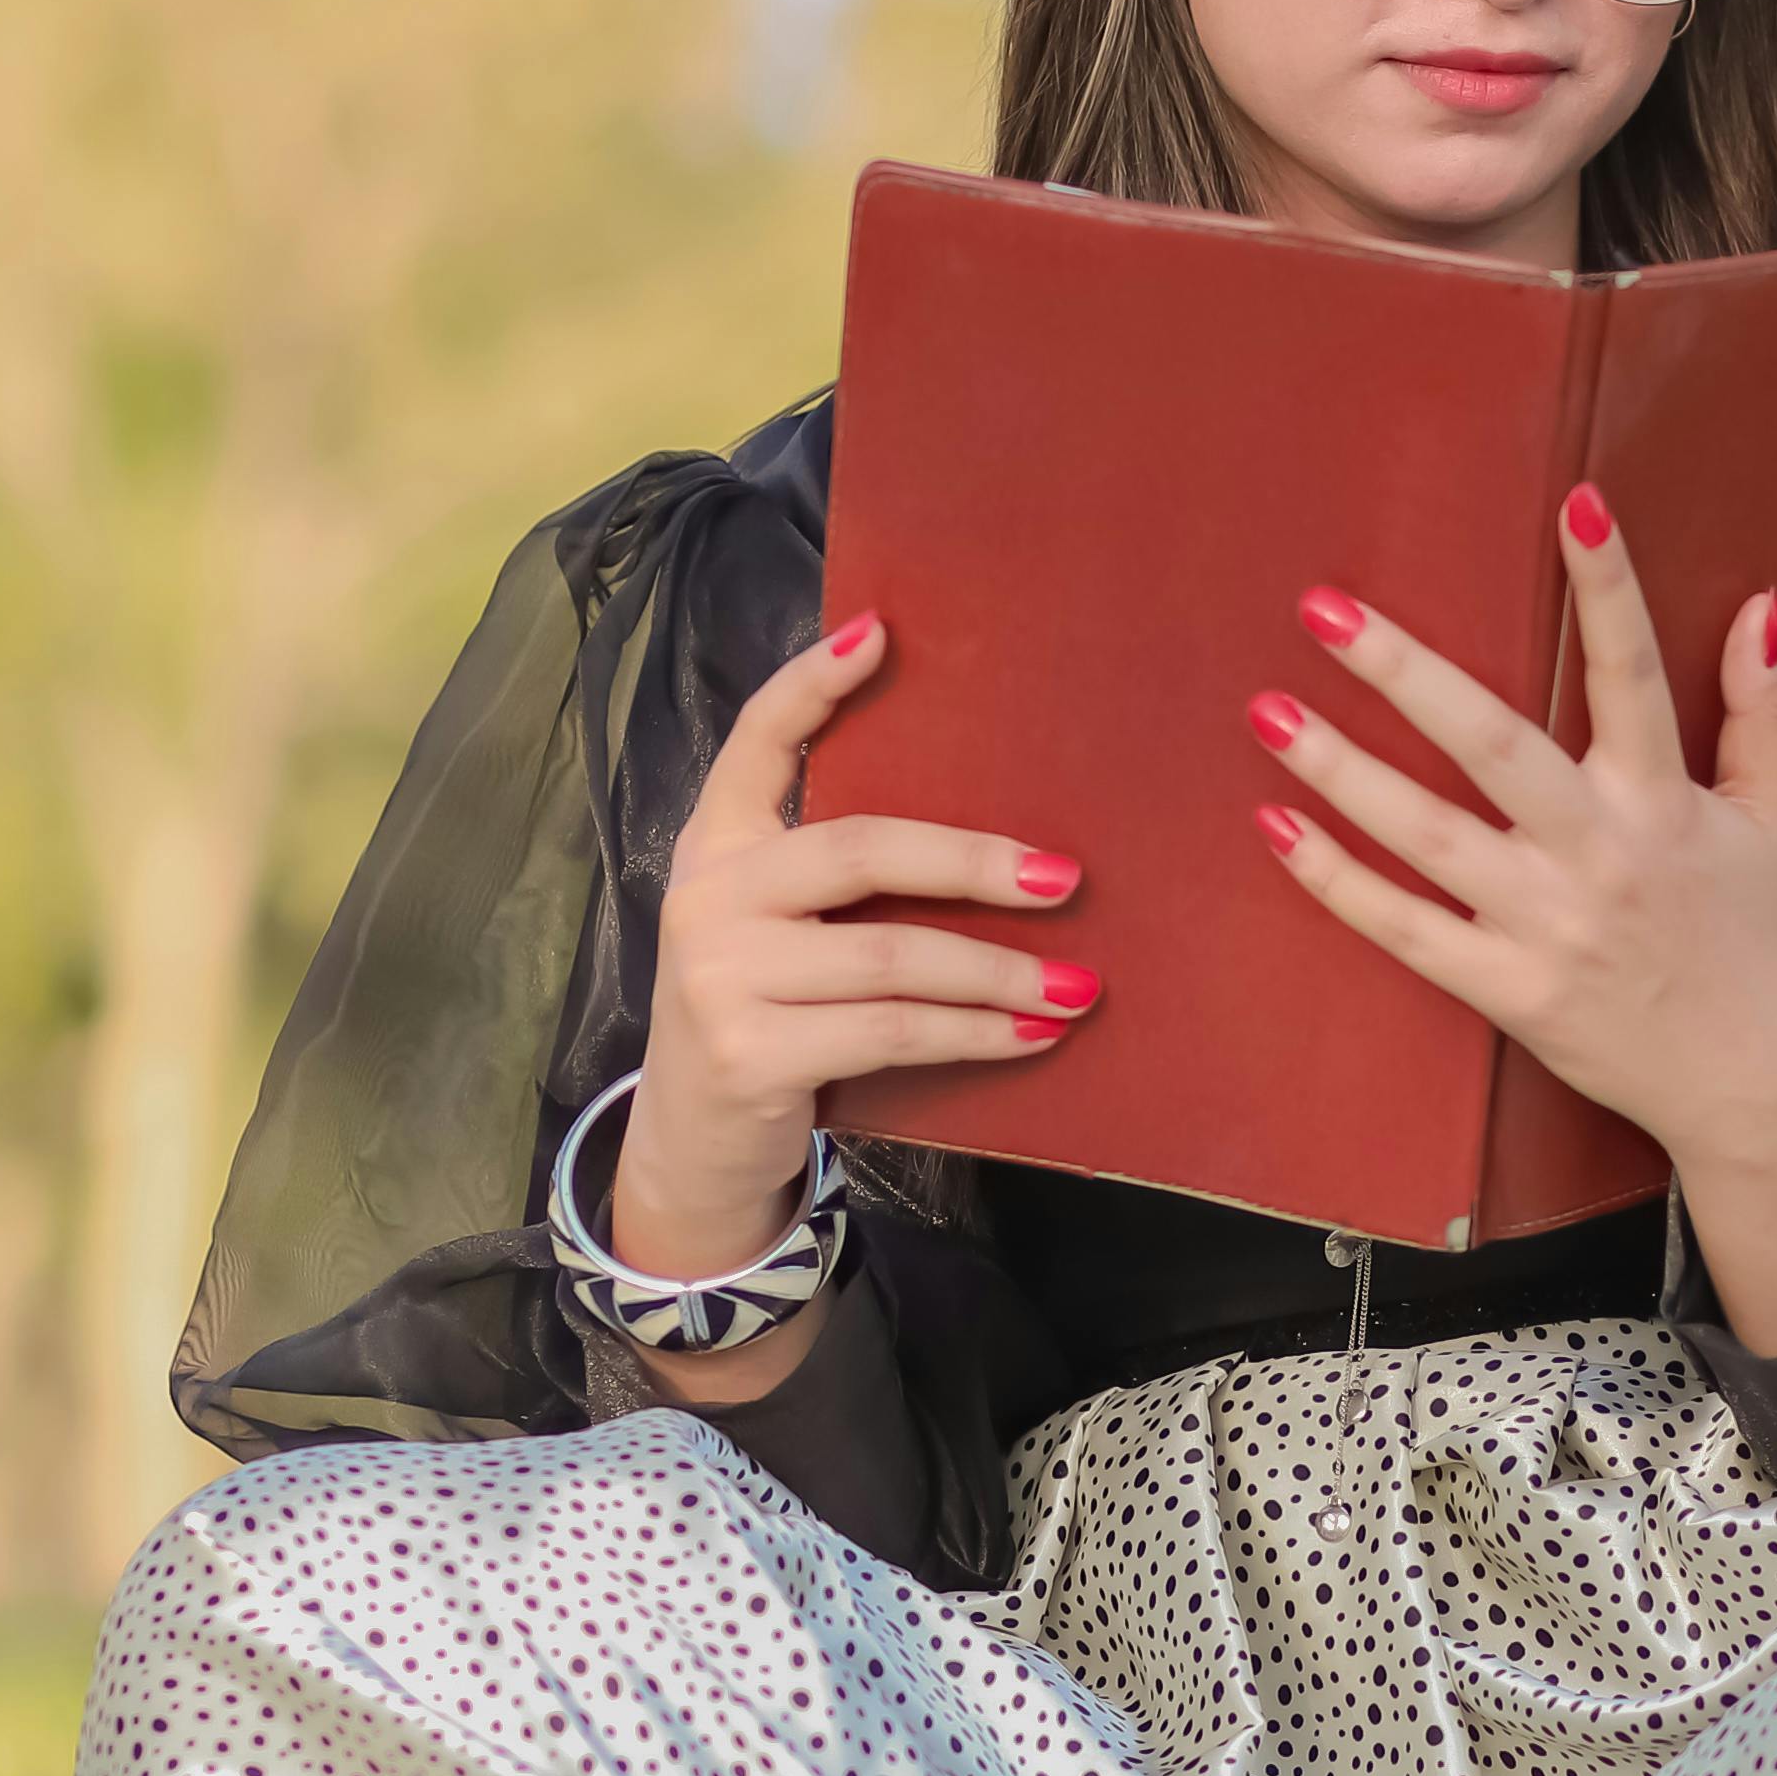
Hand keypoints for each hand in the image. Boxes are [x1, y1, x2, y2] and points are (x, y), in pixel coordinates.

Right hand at [616, 611, 1095, 1302]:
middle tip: (1067, 879)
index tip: (880, 632)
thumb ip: (835, 872)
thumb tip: (994, 833)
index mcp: (715, 843)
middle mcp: (707, 896)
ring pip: (890, 956)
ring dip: (998, 971)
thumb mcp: (776, 926)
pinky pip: (893, 1031)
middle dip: (974, 863)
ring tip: (1079, 985)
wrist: (697, 1143)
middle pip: (858, 850)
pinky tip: (1034, 1034)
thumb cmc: (768, 1013)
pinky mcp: (752, 1054)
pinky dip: (976, 1033)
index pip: (757, 741)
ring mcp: (721, 976)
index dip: (811, 683)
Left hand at [1254, 483, 1776, 1342]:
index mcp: (1664, 799)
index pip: (1634, 673)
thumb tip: (1761, 606)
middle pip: (1494, 746)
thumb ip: (1764, 711)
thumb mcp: (1770, 819)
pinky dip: (1337, 882)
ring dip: (1342, 771)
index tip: (1577, 502)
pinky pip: (1406, 931)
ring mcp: (1549, 925)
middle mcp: (1602, 853)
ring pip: (1429, 837)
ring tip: (1268, 710)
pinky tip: (1276, 826)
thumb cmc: (1752, 938)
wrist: (1750, 1084)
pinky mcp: (1509, 991)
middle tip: (1324, 608)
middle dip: (1406, 673)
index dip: (1609, 587)